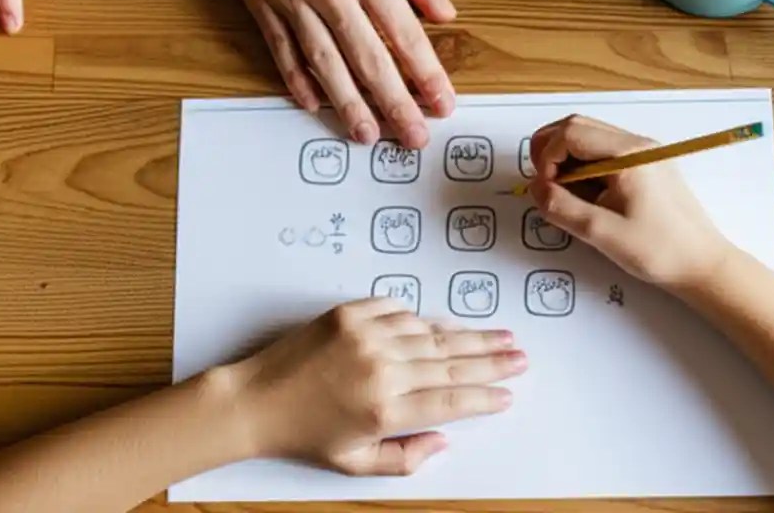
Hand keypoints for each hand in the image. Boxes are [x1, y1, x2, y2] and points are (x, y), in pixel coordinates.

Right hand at [219, 0, 456, 148]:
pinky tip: (315, 104)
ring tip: (367, 135)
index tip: (442, 103)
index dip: (426, 75)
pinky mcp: (263, 1)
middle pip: (368, 61)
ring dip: (348, 105)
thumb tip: (445, 13)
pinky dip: (298, 81)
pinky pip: (283, 51)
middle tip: (412, 137)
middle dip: (394, 105)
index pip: (404, 36)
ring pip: (325, 64)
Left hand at [228, 297, 522, 475]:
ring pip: (431, 333)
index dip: (484, 396)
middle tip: (520, 355)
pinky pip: (399, 310)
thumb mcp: (355, 462)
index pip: (451, 400)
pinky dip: (421, 319)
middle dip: (491, 360)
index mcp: (384, 410)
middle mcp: (380, 369)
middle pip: (451, 362)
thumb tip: (444, 441)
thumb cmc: (303, 435)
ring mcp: (365, 335)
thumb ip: (405, 458)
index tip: (508, 392)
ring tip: (498, 336)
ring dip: (467, 336)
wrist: (254, 400)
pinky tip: (440, 325)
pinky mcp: (349, 313)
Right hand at [527, 116, 731, 287]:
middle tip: (544, 185)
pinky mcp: (645, 167)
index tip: (546, 189)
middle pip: (578, 126)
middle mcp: (637, 145)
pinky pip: (604, 154)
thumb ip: (561, 207)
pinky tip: (584, 196)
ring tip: (563, 195)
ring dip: (566, 161)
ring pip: (589, 139)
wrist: (703, 265)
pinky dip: (583, 168)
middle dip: (551, 152)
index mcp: (628, 155)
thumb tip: (535, 187)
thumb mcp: (601, 233)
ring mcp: (643, 154)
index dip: (547, 157)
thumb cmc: (659, 251)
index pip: (571, 133)